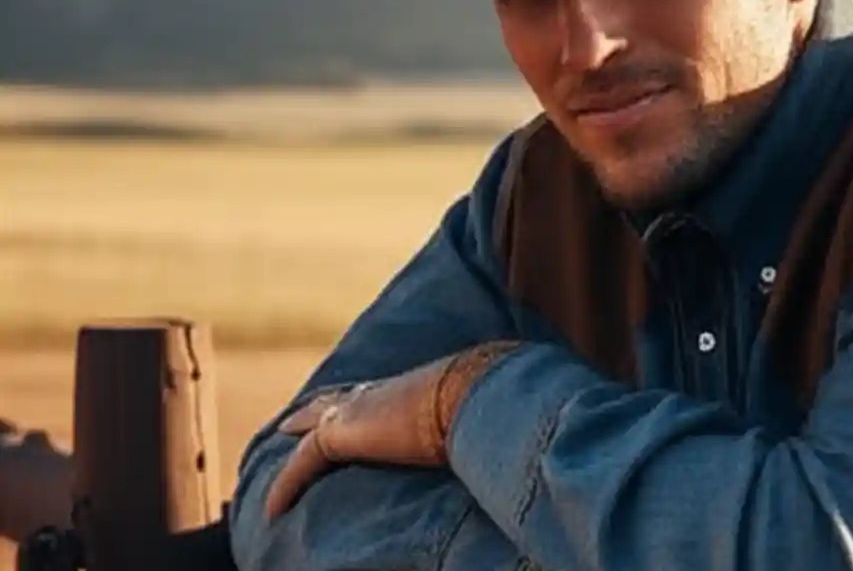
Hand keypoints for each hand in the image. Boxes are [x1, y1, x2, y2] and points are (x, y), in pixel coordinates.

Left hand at [264, 340, 519, 520]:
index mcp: (414, 386)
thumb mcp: (492, 418)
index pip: (378, 393)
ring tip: (276, 450)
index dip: (360, 398)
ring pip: (312, 426)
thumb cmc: (492, 408)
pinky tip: (271, 510)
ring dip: (294, 437)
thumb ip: (496, 426)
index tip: (350, 401)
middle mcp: (382, 393)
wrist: (476, 393)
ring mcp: (359, 410)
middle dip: (316, 409)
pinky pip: (303, 464)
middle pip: (337, 400)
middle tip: (294, 420)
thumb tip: (535, 436)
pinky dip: (286, 486)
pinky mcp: (343, 434)